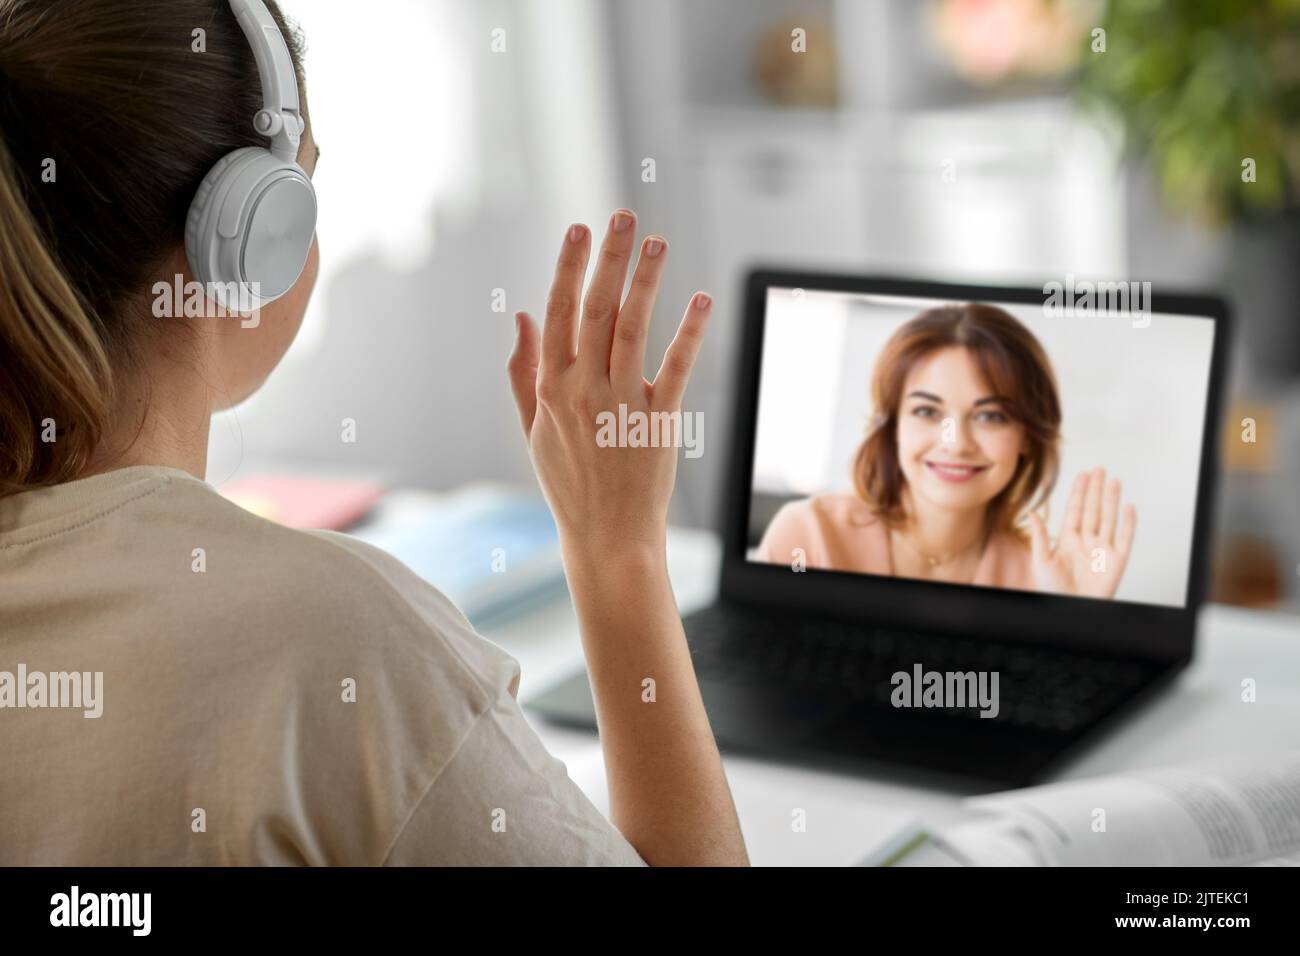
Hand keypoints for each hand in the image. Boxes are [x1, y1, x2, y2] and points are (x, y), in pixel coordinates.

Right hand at [507, 209, 711, 556]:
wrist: (606, 535)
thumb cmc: (569, 481)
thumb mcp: (532, 428)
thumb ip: (523, 370)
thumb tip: (521, 316)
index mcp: (550, 388)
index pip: (558, 313)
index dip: (568, 268)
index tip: (578, 229)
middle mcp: (583, 390)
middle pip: (596, 310)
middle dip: (609, 258)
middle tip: (623, 216)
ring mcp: (622, 404)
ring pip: (632, 329)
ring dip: (645, 281)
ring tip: (656, 242)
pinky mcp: (659, 421)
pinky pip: (676, 367)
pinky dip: (689, 331)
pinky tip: (700, 298)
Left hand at [1028, 467, 1135, 598]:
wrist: (1070, 609)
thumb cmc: (1053, 590)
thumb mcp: (1041, 561)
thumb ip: (1040, 536)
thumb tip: (1032, 513)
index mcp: (1068, 539)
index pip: (1075, 509)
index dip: (1079, 491)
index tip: (1083, 474)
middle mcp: (1086, 540)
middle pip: (1093, 509)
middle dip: (1096, 489)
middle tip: (1099, 469)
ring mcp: (1102, 549)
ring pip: (1109, 519)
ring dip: (1111, 500)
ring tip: (1113, 482)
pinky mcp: (1117, 560)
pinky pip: (1125, 538)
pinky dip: (1128, 524)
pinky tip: (1129, 508)